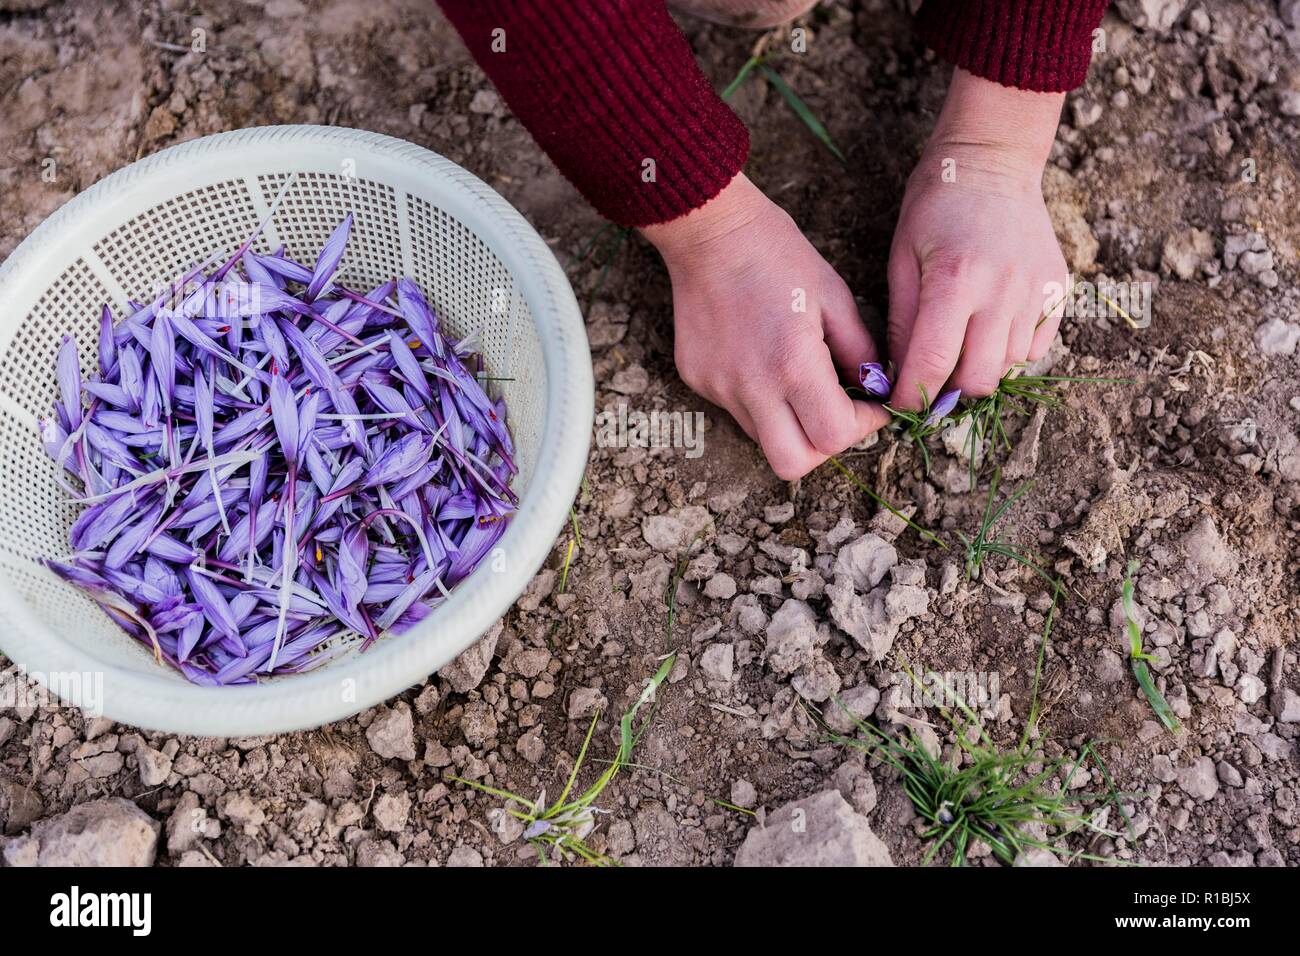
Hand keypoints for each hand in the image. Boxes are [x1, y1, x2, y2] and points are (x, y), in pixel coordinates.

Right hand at [642, 174, 887, 479]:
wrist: (707, 231)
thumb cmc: (776, 254)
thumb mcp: (835, 296)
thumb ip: (859, 350)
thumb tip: (874, 387)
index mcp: (792, 364)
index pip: (834, 436)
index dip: (863, 427)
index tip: (871, 404)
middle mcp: (751, 386)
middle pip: (793, 463)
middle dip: (823, 446)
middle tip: (836, 414)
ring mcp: (718, 387)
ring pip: (763, 439)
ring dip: (791, 423)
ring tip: (798, 379)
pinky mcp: (696, 379)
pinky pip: (736, 409)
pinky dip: (759, 399)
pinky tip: (760, 358)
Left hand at [887, 69, 1068, 410]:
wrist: (991, 161)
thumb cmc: (935, 207)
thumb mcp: (902, 259)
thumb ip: (902, 321)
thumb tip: (897, 374)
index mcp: (955, 281)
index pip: (933, 364)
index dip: (911, 395)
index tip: (898, 405)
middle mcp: (1003, 291)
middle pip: (979, 378)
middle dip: (948, 392)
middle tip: (929, 382)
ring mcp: (1037, 291)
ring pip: (1008, 366)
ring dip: (979, 369)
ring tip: (959, 346)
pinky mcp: (1059, 289)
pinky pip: (1037, 347)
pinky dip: (1011, 352)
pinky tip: (990, 329)